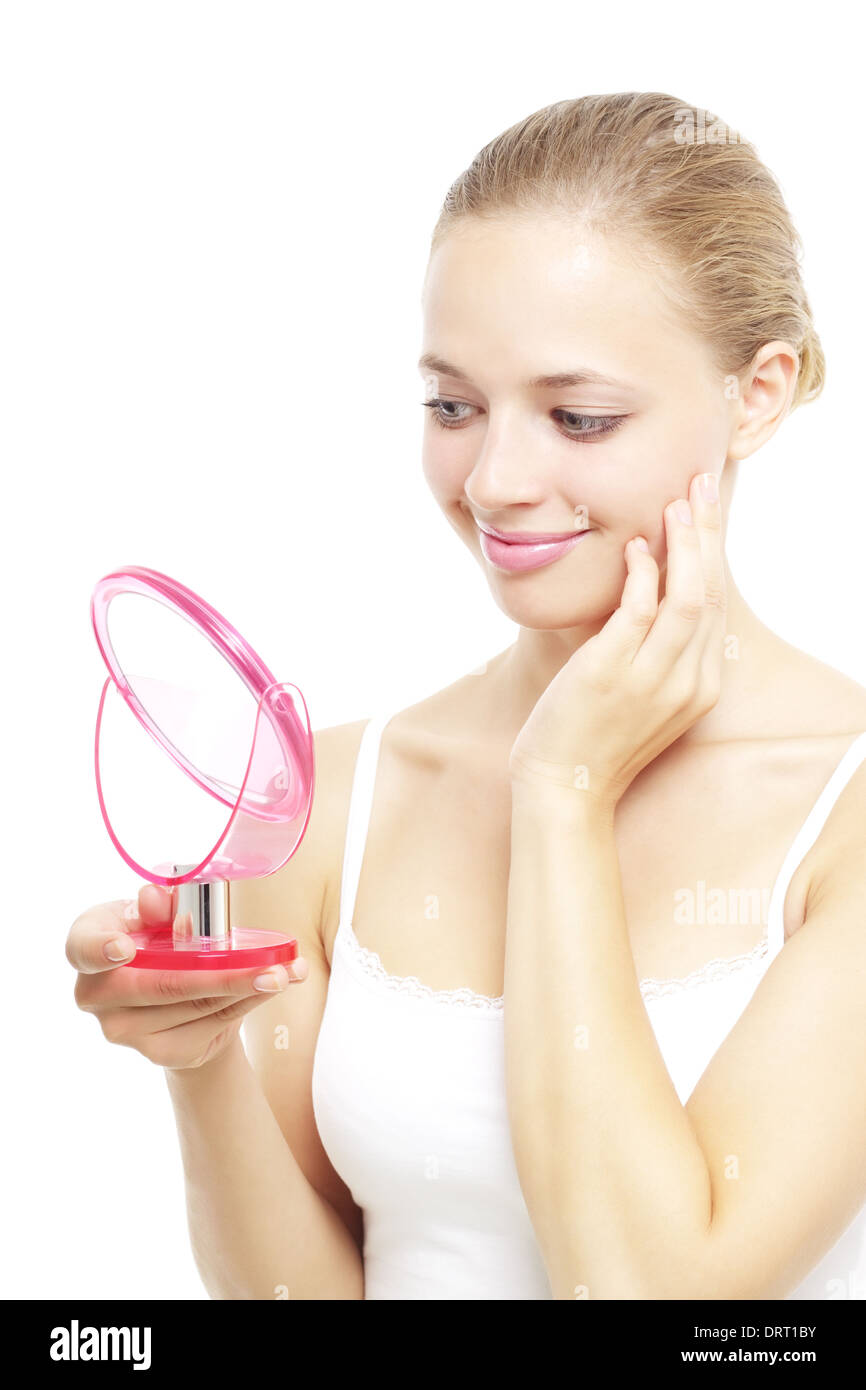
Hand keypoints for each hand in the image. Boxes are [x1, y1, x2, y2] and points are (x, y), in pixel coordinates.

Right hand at [67, 882, 308, 1070]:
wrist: (179, 996)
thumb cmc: (165, 940)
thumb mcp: (165, 911)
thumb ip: (161, 903)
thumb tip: (155, 898)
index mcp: (89, 943)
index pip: (82, 946)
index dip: (99, 947)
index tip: (124, 948)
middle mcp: (96, 992)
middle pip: (161, 984)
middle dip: (221, 975)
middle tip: (269, 969)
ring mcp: (123, 1029)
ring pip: (195, 1005)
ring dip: (247, 986)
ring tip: (285, 971)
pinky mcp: (159, 1052)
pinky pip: (211, 1024)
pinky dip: (246, 1003)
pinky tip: (270, 987)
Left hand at [508, 471, 724, 811]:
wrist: (564, 787)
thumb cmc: (593, 736)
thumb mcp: (641, 692)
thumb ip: (654, 647)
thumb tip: (647, 587)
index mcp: (700, 685)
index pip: (716, 604)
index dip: (714, 551)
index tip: (706, 509)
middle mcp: (687, 681)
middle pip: (710, 592)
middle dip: (709, 533)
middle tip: (702, 484)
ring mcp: (651, 679)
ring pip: (687, 598)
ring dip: (684, 545)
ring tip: (674, 503)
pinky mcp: (610, 673)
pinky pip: (638, 612)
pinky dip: (642, 574)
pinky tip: (635, 547)